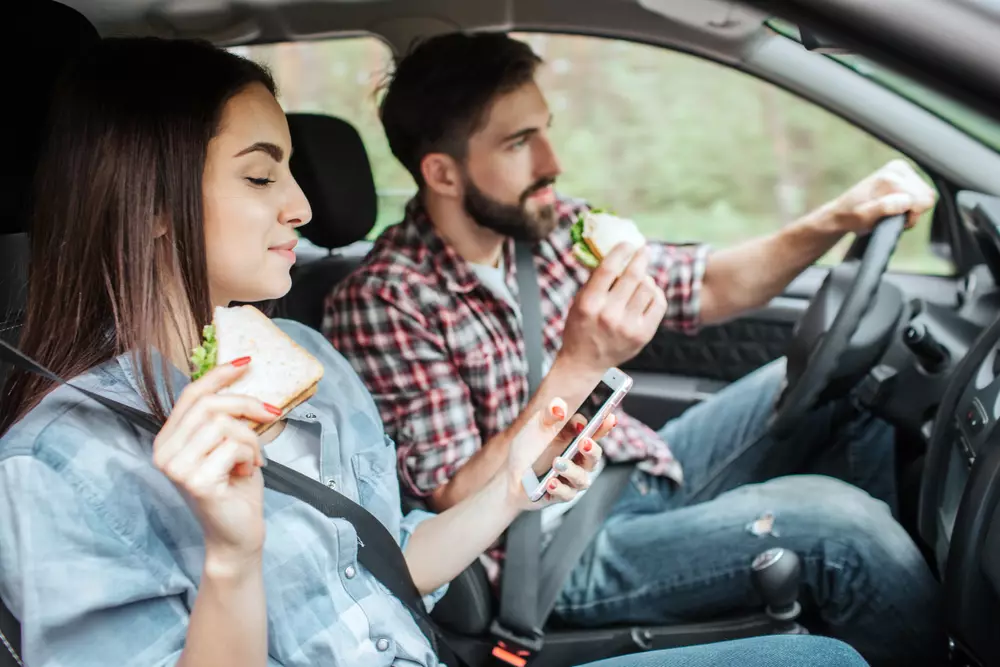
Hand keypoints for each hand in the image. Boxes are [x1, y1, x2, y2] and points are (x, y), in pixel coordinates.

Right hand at [153, 357, 280, 570]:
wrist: (237, 534)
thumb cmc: (236, 488)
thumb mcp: (228, 443)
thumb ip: (225, 417)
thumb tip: (240, 375)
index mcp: (168, 440)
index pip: (191, 395)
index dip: (218, 375)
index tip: (246, 363)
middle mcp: (164, 452)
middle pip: (210, 405)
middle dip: (247, 405)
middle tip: (271, 414)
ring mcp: (176, 468)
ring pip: (225, 425)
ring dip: (251, 439)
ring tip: (252, 459)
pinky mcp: (196, 481)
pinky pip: (234, 447)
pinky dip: (250, 456)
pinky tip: (246, 473)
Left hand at [503, 399, 611, 510]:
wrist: (510, 472)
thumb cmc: (530, 446)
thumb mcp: (537, 425)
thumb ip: (550, 414)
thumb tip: (560, 408)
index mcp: (577, 441)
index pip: (595, 433)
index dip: (604, 426)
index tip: (610, 417)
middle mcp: (579, 462)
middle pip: (594, 458)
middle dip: (592, 450)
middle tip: (584, 442)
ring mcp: (571, 480)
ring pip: (581, 479)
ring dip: (571, 470)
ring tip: (558, 463)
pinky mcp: (559, 495)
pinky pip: (565, 494)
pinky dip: (559, 488)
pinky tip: (550, 482)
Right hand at [561, 244, 666, 371]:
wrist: (584, 363)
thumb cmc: (580, 328)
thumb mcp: (579, 302)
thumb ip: (594, 281)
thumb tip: (613, 254)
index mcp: (589, 304)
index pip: (608, 269)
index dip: (620, 251)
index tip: (627, 243)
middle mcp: (609, 314)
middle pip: (632, 276)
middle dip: (640, 258)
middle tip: (643, 251)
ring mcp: (628, 326)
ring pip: (648, 288)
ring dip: (647, 279)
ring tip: (642, 278)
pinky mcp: (642, 335)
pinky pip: (658, 305)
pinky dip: (656, 294)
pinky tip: (649, 292)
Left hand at [826, 159, 937, 233]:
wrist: (842, 212)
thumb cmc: (852, 217)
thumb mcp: (864, 217)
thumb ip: (885, 208)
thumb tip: (906, 201)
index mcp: (889, 178)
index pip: (923, 200)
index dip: (912, 216)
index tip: (892, 220)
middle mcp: (897, 168)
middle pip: (927, 195)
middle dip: (913, 211)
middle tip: (891, 217)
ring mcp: (901, 168)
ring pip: (926, 194)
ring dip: (913, 207)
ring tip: (892, 212)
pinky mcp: (903, 172)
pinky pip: (921, 191)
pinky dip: (912, 202)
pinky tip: (896, 205)